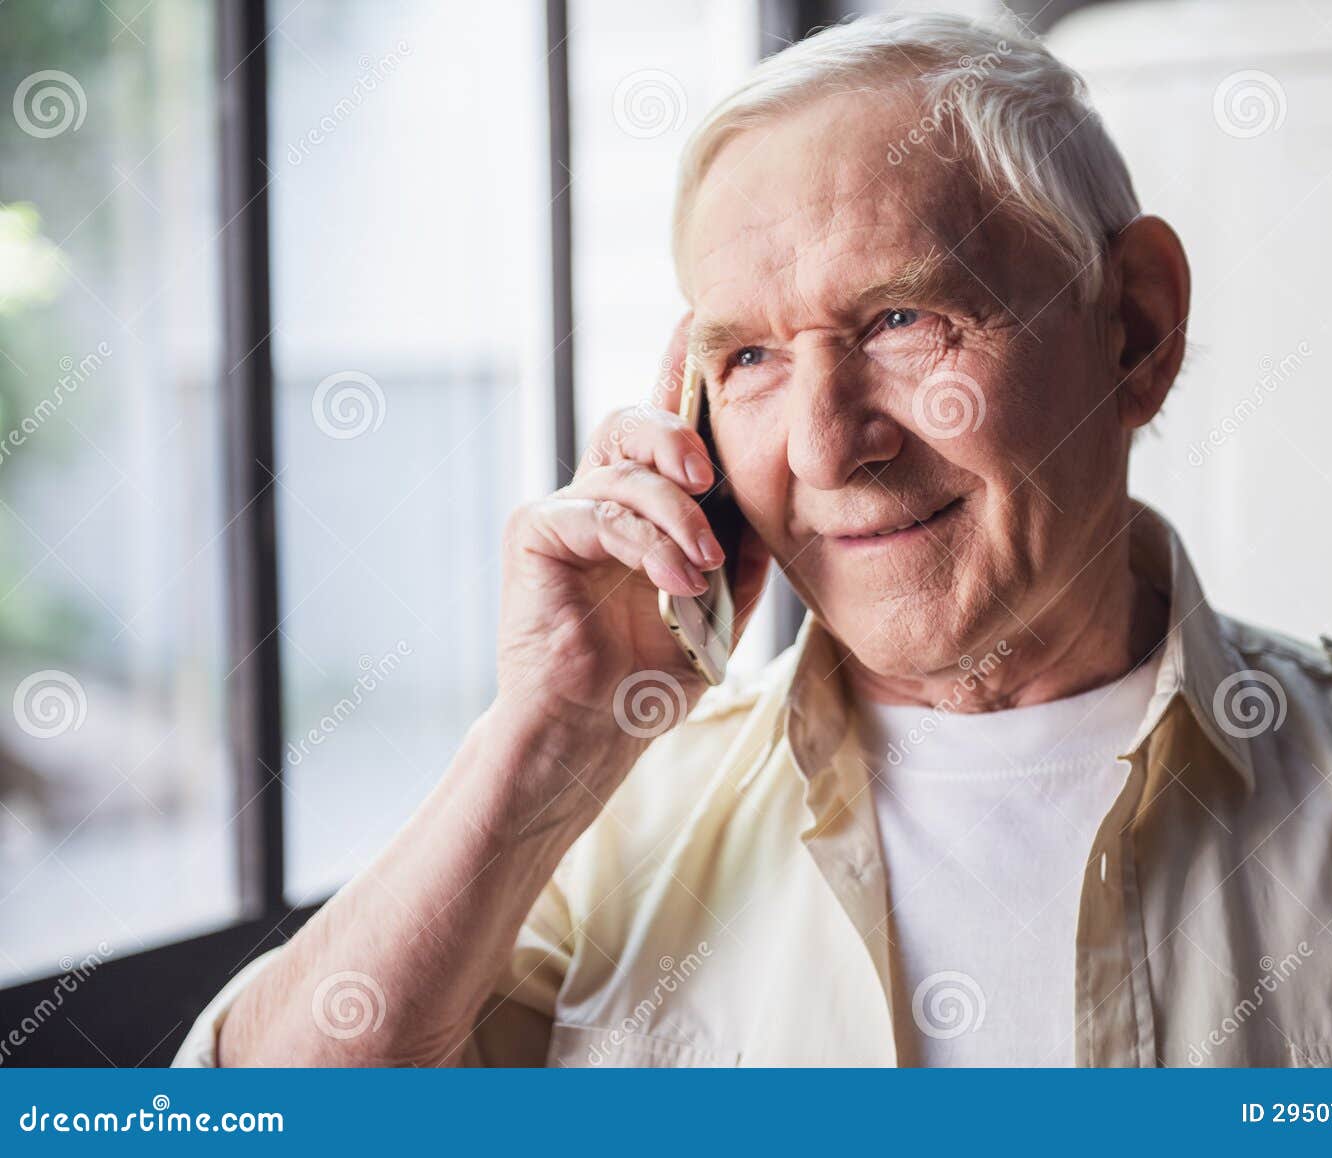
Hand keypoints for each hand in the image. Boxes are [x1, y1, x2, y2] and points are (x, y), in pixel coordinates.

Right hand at [489, 316, 769, 763]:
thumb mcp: (717, 607)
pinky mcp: (537, 532)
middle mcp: (601, 497)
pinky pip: (598, 510)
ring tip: (701, 567)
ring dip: (675, 513)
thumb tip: (773, 500)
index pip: (665, 426)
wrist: (592, 730)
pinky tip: (675, 582)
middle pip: (631, 420)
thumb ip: (740, 552)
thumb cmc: (648, 673)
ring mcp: (565, 511)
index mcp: (644, 506)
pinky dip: (645, 544)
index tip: (696, 321)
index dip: (678, 371)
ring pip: (622, 466)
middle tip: (708, 474)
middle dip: (676, 431)